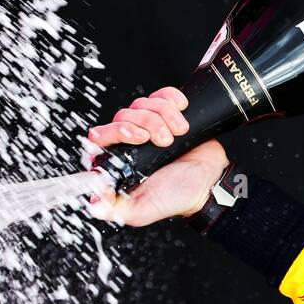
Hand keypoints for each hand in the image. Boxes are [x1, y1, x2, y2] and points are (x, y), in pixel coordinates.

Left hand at [84, 86, 228, 226]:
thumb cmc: (179, 196)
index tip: (139, 137)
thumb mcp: (144, 209)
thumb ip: (116, 210)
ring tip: (179, 133)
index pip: (100, 136)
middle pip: (123, 115)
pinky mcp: (168, 113)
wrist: (210, 180)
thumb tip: (93, 204)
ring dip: (164, 114)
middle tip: (164, 140)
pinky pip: (162, 94)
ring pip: (143, 103)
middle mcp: (131, 142)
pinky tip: (182, 112)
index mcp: (119, 162)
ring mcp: (149, 125)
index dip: (117, 131)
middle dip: (147, 123)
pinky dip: (172, 99)